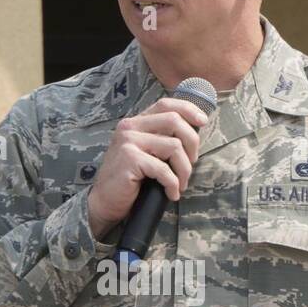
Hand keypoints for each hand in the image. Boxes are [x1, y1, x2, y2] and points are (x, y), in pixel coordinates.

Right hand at [86, 96, 210, 236]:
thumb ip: (160, 139)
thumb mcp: (145, 153)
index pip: (166, 104)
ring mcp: (128, 142)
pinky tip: (171, 193)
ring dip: (184, 169)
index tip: (203, 122)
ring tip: (181, 184)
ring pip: (174, 146)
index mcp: (135, 122)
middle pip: (174, 121)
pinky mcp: (130, 160)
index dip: (188, 109)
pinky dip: (173, 184)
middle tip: (192, 163)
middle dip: (192, 143)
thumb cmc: (129, 180)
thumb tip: (194, 132)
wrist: (104, 201)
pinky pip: (164, 169)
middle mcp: (130, 127)